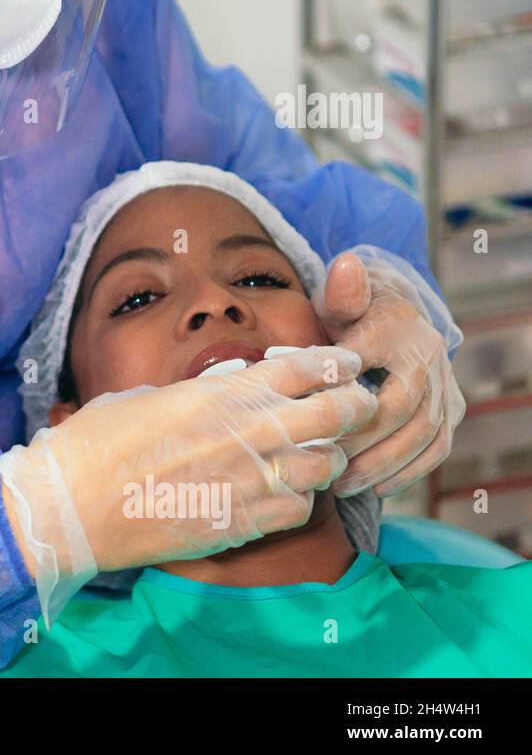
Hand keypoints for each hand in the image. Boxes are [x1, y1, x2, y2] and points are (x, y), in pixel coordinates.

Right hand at [0, 346, 375, 624]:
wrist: (73, 505)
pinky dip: (301, 497)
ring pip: (326, 465)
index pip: (305, 367)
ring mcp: (250, 481)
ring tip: (319, 452)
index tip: (347, 363)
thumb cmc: (97, 443)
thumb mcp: (150, 397)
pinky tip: (285, 492)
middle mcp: (248, 433)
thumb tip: (225, 390)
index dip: (335, 361)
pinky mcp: (242, 523)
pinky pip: (300, 508)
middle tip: (359, 403)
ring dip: (328, 455)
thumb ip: (200, 393)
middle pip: (334, 412)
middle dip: (356, 403)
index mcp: (223, 392)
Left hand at [316, 251, 466, 497]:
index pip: (365, 367)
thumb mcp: (342, 298)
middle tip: (322, 466)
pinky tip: (376, 489)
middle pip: (398, 410)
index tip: (304, 422)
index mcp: (395, 330)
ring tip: (342, 484)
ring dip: (382, 465)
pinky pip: (437, 448)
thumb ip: (341, 291)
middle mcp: (428, 358)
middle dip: (360, 443)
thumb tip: (345, 265)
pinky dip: (409, 472)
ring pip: (422, 435)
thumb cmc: (356, 312)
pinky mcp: (451, 409)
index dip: (334, 398)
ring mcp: (444, 386)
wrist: (397, 316)